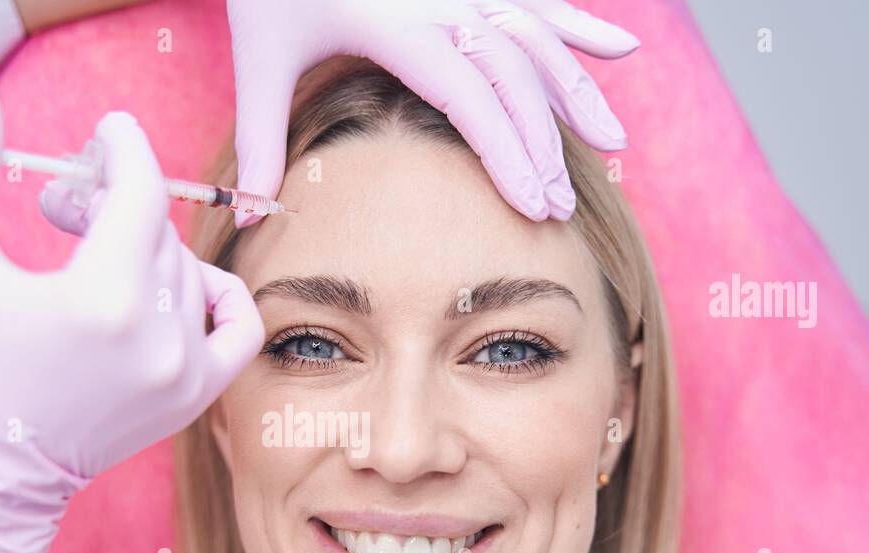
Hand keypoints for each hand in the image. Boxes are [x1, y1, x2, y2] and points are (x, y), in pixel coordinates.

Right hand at [0, 58, 262, 552]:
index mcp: (103, 300)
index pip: (140, 190)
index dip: (123, 148)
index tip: (103, 133)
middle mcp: (159, 338)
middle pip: (155, 229)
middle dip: (110, 204)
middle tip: (58, 209)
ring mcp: (185, 373)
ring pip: (186, 269)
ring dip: (144, 248)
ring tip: (90, 259)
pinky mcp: (195, 398)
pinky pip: (239, 326)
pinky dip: (216, 295)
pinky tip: (174, 288)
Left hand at [228, 0, 636, 225]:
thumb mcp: (259, 57)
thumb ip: (260, 138)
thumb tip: (248, 216)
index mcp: (398, 23)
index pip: (470, 97)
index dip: (508, 152)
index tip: (534, 203)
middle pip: (513, 76)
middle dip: (543, 144)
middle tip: (559, 208)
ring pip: (537, 39)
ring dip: (576, 92)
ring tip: (613, 142)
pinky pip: (535, 1)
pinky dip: (577, 25)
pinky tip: (621, 49)